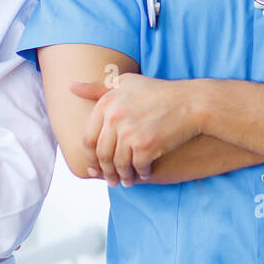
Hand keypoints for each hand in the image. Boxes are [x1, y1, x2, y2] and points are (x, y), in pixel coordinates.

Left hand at [70, 74, 203, 185]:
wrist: (192, 102)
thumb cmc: (158, 92)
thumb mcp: (125, 82)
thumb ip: (97, 87)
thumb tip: (71, 87)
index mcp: (106, 103)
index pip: (88, 138)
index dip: (90, 156)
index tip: (95, 166)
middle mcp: (115, 118)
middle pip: (102, 154)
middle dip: (105, 170)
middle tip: (110, 179)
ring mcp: (130, 133)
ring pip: (118, 164)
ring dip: (121, 176)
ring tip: (126, 181)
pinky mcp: (146, 146)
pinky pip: (137, 168)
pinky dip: (140, 174)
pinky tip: (144, 175)